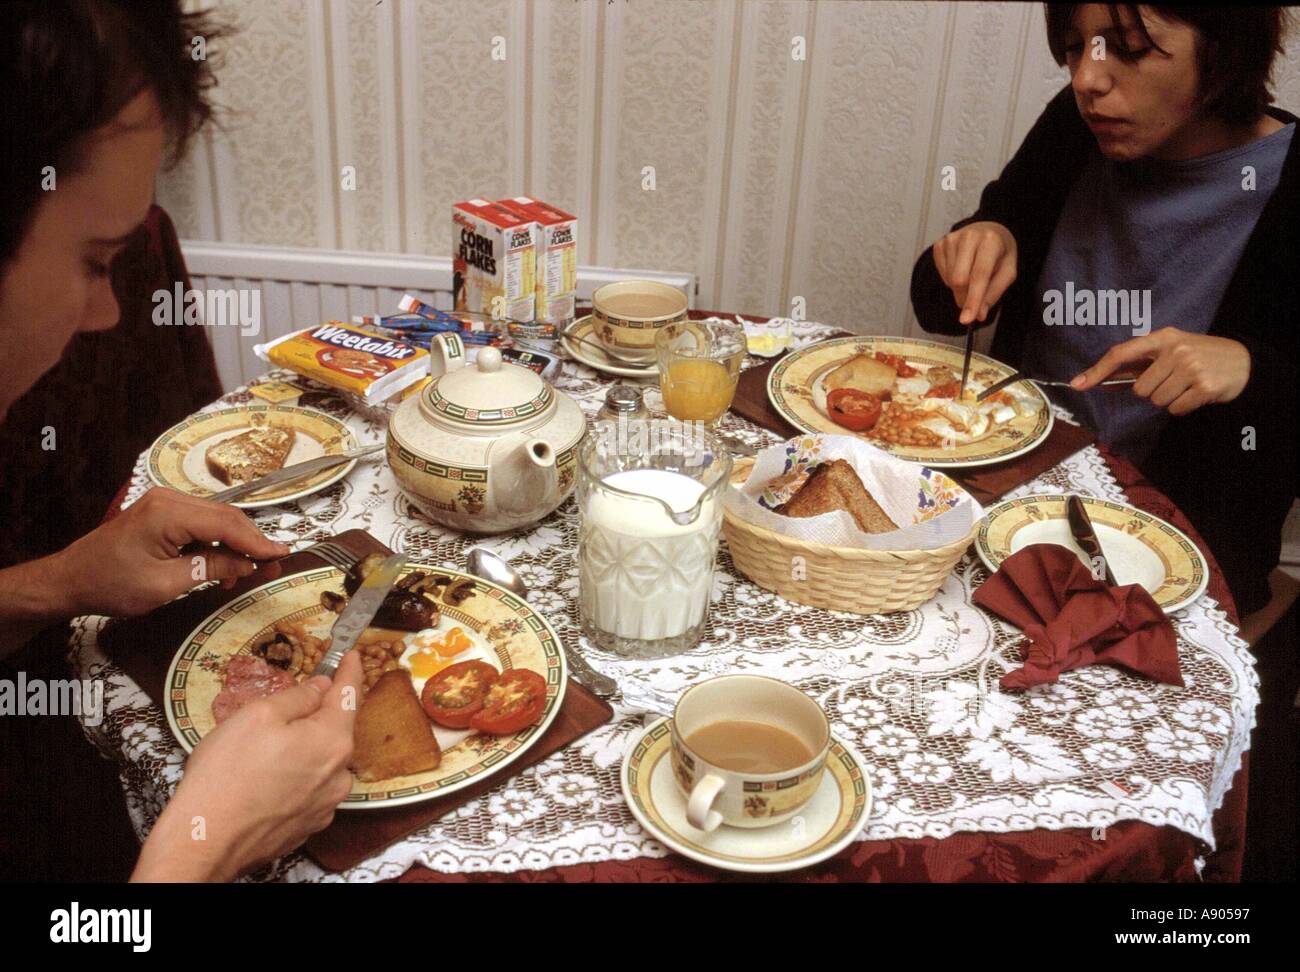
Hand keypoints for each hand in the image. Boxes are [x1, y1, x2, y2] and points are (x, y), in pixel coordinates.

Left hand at [51, 487, 289, 616]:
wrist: (70, 579)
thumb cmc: (111, 584)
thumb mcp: (165, 585)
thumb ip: (211, 570)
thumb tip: (248, 565)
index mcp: (168, 513)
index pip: (227, 525)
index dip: (258, 542)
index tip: (283, 556)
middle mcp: (169, 498)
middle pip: (227, 517)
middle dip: (252, 542)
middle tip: (274, 566)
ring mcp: (165, 502)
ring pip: (217, 519)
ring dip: (236, 544)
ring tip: (249, 571)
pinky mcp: (162, 511)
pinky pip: (201, 522)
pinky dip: (217, 542)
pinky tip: (223, 566)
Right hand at [132, 651, 363, 881]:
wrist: (205, 841)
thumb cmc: (227, 773)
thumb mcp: (259, 715)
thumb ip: (299, 696)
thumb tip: (321, 687)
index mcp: (333, 740)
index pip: (349, 694)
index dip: (350, 671)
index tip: (353, 655)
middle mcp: (339, 774)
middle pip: (336, 730)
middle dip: (318, 713)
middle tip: (292, 700)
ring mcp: (326, 804)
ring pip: (322, 761)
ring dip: (305, 747)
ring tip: (264, 749)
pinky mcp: (308, 825)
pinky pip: (309, 789)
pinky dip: (296, 776)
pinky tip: (267, 778)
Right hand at [931, 221, 1017, 324]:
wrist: (988, 230)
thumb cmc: (999, 252)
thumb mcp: (1008, 272)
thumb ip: (994, 294)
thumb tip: (978, 314)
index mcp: (990, 241)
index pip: (979, 275)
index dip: (973, 300)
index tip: (966, 319)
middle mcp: (968, 237)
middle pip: (959, 280)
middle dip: (965, 297)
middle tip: (974, 299)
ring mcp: (951, 239)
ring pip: (949, 279)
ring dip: (959, 287)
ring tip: (971, 275)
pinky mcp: (940, 244)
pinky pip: (942, 274)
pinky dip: (951, 279)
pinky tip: (961, 269)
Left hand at [1071, 328, 1250, 415]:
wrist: (1243, 362)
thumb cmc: (1199, 356)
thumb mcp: (1171, 350)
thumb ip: (1139, 364)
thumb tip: (1101, 382)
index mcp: (1163, 337)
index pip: (1121, 353)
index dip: (1098, 370)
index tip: (1078, 384)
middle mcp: (1175, 350)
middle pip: (1140, 389)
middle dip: (1152, 391)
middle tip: (1173, 381)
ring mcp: (1191, 368)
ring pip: (1156, 401)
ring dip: (1169, 399)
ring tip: (1186, 385)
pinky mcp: (1204, 387)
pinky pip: (1175, 409)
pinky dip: (1183, 407)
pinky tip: (1196, 394)